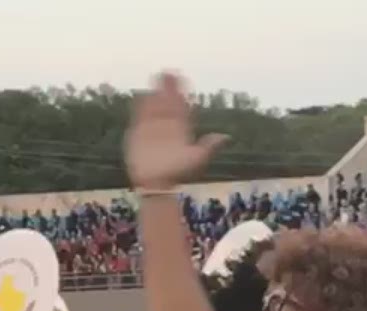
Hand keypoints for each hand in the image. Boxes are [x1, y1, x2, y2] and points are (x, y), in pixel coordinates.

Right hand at [125, 73, 228, 191]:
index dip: (181, 92)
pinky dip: (142, 105)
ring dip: (156, 92)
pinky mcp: (140, 133)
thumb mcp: (196, 159)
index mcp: (182, 129)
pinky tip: (143, 94)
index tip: (181, 78)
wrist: (157, 183)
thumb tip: (226, 137)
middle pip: (168, 102)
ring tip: (157, 75)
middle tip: (169, 71)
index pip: (182, 106)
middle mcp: (168, 126)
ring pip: (155, 106)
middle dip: (169, 87)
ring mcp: (154, 129)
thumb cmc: (178, 172)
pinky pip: (141, 116)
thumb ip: (209, 147)